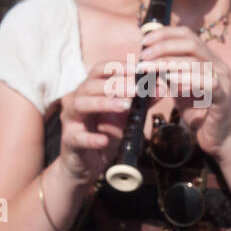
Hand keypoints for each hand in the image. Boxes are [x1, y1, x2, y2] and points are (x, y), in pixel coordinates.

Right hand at [57, 61, 131, 184]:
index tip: (139, 68)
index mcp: (90, 90)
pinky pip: (78, 137)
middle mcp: (76, 100)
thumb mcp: (126, 116)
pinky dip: (91, 139)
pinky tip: (104, 140)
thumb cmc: (106, 133)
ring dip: (104, 103)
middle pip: (91, 85)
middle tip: (137, 88)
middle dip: (115, 84)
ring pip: (81, 104)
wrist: (88, 163)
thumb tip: (160, 87)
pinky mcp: (70, 141)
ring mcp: (71, 120)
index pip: (99, 70)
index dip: (117, 67)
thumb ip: (142, 102)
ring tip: (126, 106)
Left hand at [138, 26, 230, 158]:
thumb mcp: (178, 86)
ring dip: (168, 63)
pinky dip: (188, 80)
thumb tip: (145, 58)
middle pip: (191, 43)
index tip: (143, 41)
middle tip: (143, 56)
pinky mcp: (223, 97)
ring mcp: (223, 80)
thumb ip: (168, 71)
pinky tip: (171, 82)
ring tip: (148, 69)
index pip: (187, 35)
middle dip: (163, 46)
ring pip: (196, 62)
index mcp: (208, 59)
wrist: (219, 138)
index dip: (164, 34)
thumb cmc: (198, 111)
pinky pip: (208, 83)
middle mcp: (218, 65)